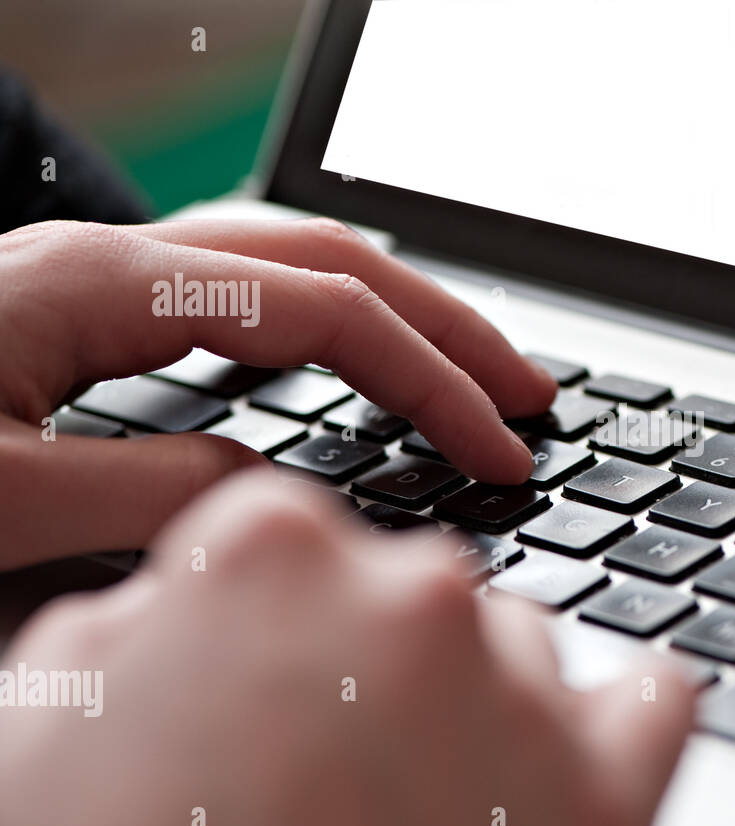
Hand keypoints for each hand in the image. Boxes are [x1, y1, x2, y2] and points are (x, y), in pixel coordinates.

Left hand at [0, 218, 556, 569]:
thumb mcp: (7, 501)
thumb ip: (156, 495)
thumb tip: (278, 493)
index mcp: (105, 284)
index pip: (329, 313)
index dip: (435, 381)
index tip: (499, 448)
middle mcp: (113, 259)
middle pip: (330, 261)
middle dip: (445, 326)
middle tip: (526, 390)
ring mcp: (97, 277)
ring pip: (288, 265)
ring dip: (390, 311)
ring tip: (457, 365)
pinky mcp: (80, 310)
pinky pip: (240, 294)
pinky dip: (320, 323)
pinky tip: (336, 356)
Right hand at [0, 473, 694, 825]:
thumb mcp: (48, 737)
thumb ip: (137, 630)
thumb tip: (188, 609)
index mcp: (271, 559)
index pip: (291, 534)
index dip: (265, 616)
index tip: (259, 673)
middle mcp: (415, 598)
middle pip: (411, 591)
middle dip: (371, 660)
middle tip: (325, 766)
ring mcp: (523, 691)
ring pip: (520, 645)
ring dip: (479, 704)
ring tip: (419, 808)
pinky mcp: (612, 789)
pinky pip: (651, 700)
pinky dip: (615, 725)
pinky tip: (560, 772)